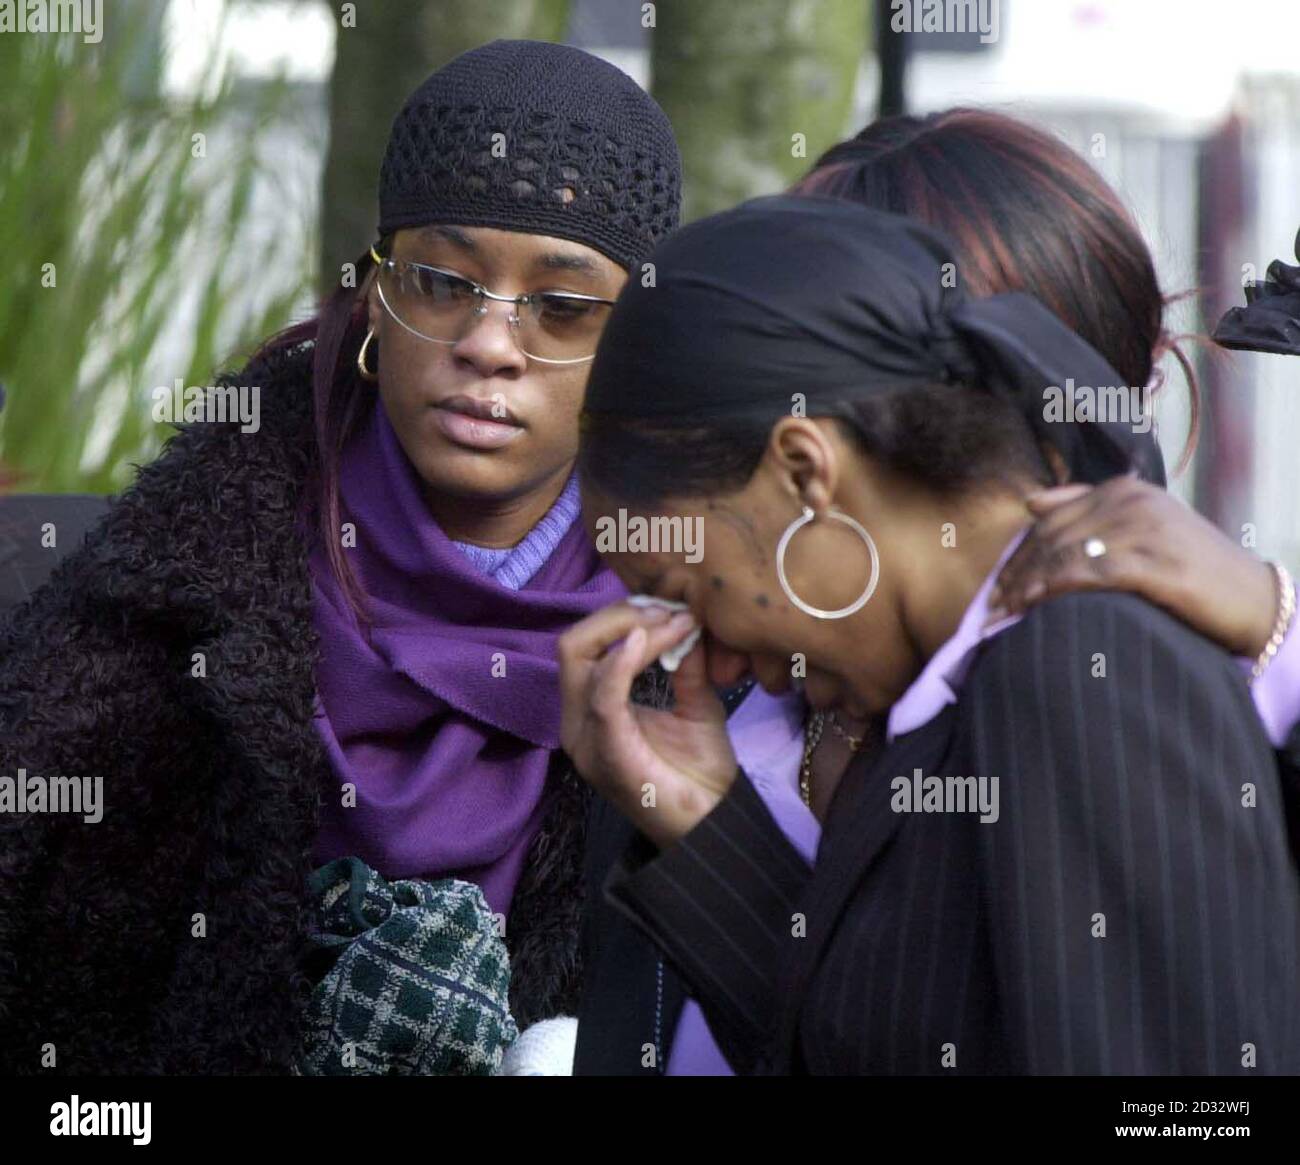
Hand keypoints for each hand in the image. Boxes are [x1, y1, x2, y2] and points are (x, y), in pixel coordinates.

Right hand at [558, 602, 738, 848]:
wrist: (713, 826)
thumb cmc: (700, 772)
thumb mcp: (695, 702)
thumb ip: (685, 661)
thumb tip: (686, 614)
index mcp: (591, 710)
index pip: (585, 644)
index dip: (624, 616)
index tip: (672, 606)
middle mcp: (577, 723)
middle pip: (573, 644)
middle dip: (621, 617)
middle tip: (669, 612)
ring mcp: (585, 741)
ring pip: (581, 659)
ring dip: (630, 632)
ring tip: (674, 624)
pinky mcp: (605, 754)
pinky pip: (602, 696)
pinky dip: (624, 661)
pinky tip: (653, 641)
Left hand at [988, 475, 1276, 657]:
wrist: (1254, 597)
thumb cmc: (1193, 569)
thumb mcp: (1142, 528)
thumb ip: (1088, 510)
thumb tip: (1030, 503)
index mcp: (1124, 489)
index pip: (1050, 520)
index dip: (1018, 555)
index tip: (995, 587)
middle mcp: (1132, 500)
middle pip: (1051, 537)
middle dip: (1015, 574)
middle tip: (989, 607)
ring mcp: (1144, 528)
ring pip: (1063, 554)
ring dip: (1025, 586)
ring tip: (1001, 615)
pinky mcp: (1154, 562)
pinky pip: (1086, 572)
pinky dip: (1052, 589)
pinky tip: (1031, 607)